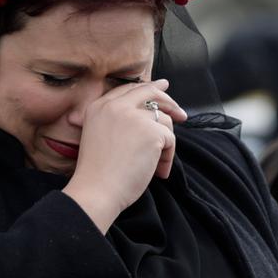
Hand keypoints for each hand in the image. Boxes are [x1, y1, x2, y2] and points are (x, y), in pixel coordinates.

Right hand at [63, 79, 186, 231]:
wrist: (96, 190)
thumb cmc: (97, 173)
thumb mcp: (98, 136)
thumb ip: (116, 121)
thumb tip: (148, 114)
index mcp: (99, 106)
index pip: (128, 89)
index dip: (147, 87)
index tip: (162, 87)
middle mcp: (115, 106)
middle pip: (149, 93)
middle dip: (168, 101)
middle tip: (181, 114)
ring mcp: (134, 116)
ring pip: (164, 120)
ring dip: (165, 144)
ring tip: (155, 165)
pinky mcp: (151, 131)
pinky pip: (170, 140)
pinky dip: (168, 158)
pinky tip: (157, 172)